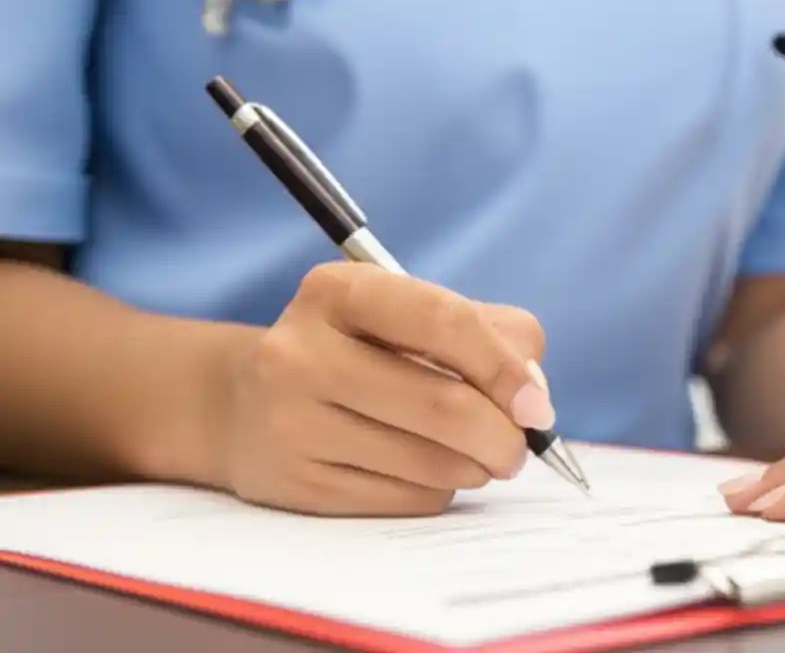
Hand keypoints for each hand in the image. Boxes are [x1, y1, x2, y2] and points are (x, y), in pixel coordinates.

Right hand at [215, 262, 552, 515]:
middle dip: (503, 435)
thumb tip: (532, 393)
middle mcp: (303, 352)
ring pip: (430, 461)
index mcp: (338, 292)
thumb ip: (487, 331)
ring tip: (479, 457)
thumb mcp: (407, 314)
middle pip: (442, 404)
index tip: (537, 405)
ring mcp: (292, 422)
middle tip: (520, 447)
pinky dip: (440, 489)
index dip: (504, 367)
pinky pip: (405, 497)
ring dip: (477, 466)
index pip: (443, 322)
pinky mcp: (295, 483)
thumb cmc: (356, 352)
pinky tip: (429, 472)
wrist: (243, 405)